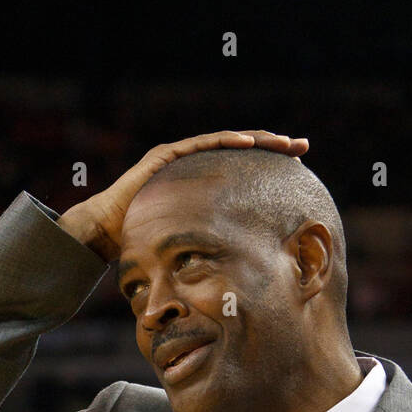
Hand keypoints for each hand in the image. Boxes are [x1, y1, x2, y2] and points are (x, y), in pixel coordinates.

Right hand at [56, 129, 308, 260]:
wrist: (107, 232)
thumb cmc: (146, 241)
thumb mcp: (191, 242)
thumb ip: (212, 245)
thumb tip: (242, 272)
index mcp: (204, 183)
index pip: (244, 170)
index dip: (270, 166)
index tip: (298, 170)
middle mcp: (195, 163)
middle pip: (242, 150)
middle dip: (274, 146)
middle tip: (303, 147)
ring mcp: (181, 156)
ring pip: (227, 141)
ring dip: (258, 139)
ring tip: (285, 142)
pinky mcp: (167, 155)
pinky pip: (203, 144)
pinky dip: (227, 141)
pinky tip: (250, 142)